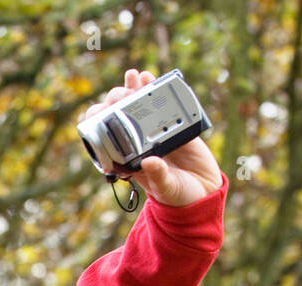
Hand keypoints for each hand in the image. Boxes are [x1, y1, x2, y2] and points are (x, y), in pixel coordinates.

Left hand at [80, 68, 223, 206]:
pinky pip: (163, 103)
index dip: (101, 122)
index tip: (99, 112)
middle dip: (117, 101)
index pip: (107, 137)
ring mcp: (156, 131)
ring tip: (132, 76)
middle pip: (121, 115)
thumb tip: (150, 161)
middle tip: (120, 95)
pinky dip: (154, 89)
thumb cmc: (177, 194)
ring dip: (133, 89)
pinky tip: (148, 77)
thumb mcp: (165, 188)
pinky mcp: (175, 124)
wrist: (202, 192)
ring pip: (139, 105)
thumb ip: (158, 176)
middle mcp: (139, 141)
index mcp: (128, 158)